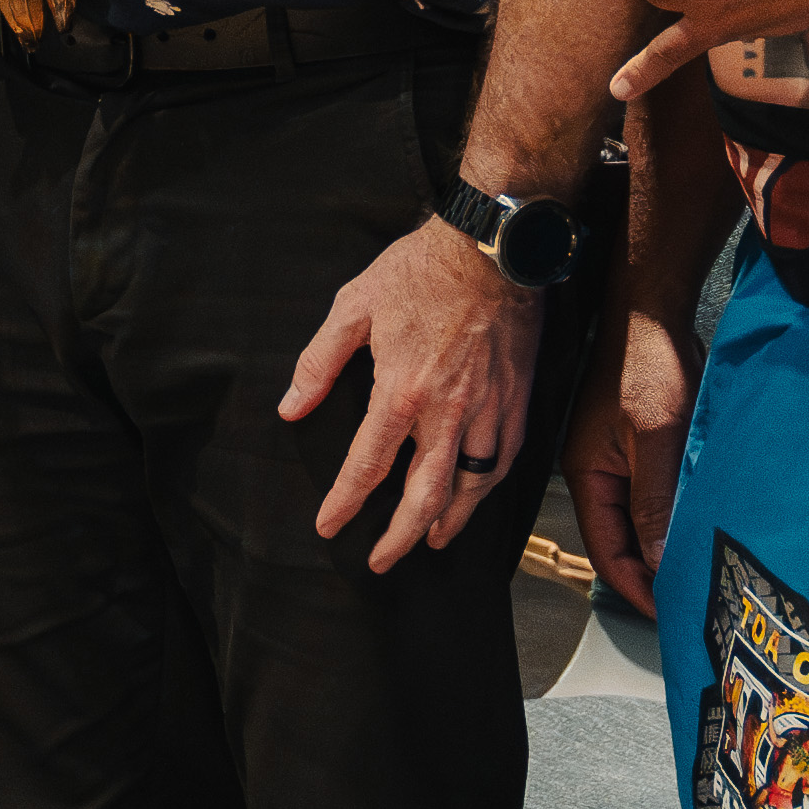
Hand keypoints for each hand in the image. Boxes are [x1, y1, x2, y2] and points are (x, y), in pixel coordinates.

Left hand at [283, 216, 544, 571]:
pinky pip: (504, 459)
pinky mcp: (517, 399)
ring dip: (449, 522)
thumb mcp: (353, 306)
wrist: (491, 248)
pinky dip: (488, 487)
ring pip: (471, 486)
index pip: (368, 467)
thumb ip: (320, 362)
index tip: (330, 526)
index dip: (346, 504)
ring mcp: (488, 408)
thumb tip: (292, 407)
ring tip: (433, 540)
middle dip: (401, 537)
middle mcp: (447, 411)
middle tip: (383, 560)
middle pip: (425, 496)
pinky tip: (476, 493)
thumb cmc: (420, 271)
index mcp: (401, 391)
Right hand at [564, 302, 699, 617]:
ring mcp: (620, 458)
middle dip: (651, 572)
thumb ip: (654, 500)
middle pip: (622, 539)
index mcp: (588, 474)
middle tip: (688, 597)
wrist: (655, 310)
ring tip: (696, 568)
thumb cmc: (647, 360)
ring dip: (665, 544)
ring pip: (641, 518)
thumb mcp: (654, 436)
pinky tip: (699, 524)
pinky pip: (656, 493)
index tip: (666, 610)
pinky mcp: (643, 445)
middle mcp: (599, 471)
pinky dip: (675, 514)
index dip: (634, 585)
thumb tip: (658, 558)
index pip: (605, 549)